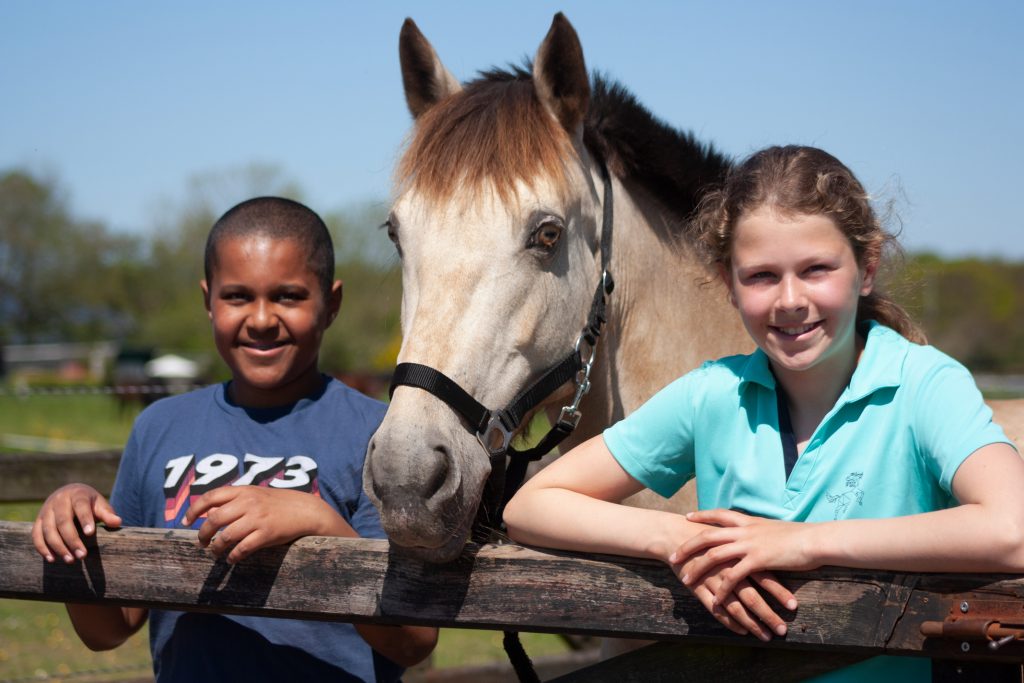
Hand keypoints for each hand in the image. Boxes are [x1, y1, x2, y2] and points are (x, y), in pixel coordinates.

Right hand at [32, 484, 122, 562]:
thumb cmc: (88, 503)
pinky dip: (42, 548)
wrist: (69, 493)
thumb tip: (118, 522)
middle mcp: (59, 501)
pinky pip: (36, 535)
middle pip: (63, 521)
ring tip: (70, 560)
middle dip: (72, 540)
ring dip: (58, 547)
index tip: (90, 533)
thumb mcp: (99, 505)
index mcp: (77, 494)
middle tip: (82, 556)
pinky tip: (52, 559)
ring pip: (48, 530)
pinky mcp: (38, 520)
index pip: (80, 506)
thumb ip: (107, 514)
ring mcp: (46, 510)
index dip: (85, 519)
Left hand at [183, 486, 353, 563]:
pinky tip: (232, 559)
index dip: (194, 509)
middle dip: (203, 534)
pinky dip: (233, 556)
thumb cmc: (278, 503)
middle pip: (214, 519)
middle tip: (201, 543)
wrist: (306, 510)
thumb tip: (209, 512)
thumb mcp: (256, 494)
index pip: (210, 497)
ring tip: (215, 553)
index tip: (186, 521)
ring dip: (216, 548)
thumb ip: (235, 500)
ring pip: (226, 536)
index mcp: (243, 491)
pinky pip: (242, 548)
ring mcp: (257, 518)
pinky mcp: (266, 534)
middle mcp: (248, 503)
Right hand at [670, 549, 795, 639]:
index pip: (764, 576)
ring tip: (766, 636)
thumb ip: (749, 548)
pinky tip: (742, 632)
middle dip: (769, 615)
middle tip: (782, 630)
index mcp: (739, 555)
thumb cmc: (708, 537)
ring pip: (735, 607)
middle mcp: (728, 569)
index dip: (779, 592)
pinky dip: (729, 622)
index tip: (794, 606)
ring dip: (752, 624)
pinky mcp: (697, 588)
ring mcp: (712, 580)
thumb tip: (775, 557)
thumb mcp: (731, 537)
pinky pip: (715, 610)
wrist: (676, 535)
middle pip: (752, 596)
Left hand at [673, 509, 817, 604]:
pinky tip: (716, 599)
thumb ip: (760, 530)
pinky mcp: (758, 560)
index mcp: (749, 521)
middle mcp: (745, 530)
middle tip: (672, 557)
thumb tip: (756, 531)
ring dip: (698, 569)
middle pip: (707, 535)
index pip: (720, 514)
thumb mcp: (775, 528)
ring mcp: (750, 544)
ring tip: (685, 580)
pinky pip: (734, 575)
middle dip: (687, 546)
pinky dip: (723, 588)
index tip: (687, 516)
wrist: (815, 540)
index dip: (702, 515)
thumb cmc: (800, 536)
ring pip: (714, 555)